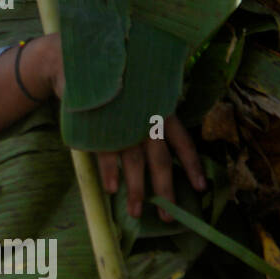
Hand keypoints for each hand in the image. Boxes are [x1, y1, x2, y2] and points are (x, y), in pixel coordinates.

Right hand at [34, 37, 206, 216]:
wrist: (78, 62)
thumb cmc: (114, 81)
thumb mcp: (142, 92)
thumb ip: (152, 111)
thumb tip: (163, 139)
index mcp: (162, 109)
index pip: (182, 142)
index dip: (191, 166)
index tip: (201, 188)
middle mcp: (146, 119)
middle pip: (160, 160)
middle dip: (165, 190)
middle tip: (167, 216)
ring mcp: (123, 125)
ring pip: (134, 163)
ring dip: (136, 190)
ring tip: (136, 211)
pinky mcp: (100, 127)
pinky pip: (107, 155)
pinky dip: (110, 173)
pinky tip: (112, 190)